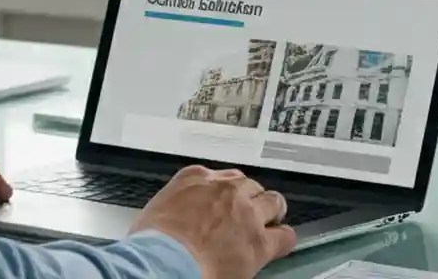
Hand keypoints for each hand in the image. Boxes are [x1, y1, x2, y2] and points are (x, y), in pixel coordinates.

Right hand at [129, 166, 295, 278]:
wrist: (163, 261)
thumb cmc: (151, 241)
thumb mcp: (156, 209)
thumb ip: (176, 204)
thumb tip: (177, 217)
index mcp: (196, 178)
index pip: (221, 176)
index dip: (224, 191)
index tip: (222, 201)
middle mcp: (225, 190)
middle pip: (249, 186)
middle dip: (248, 198)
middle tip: (245, 213)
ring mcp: (246, 214)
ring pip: (273, 202)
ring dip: (270, 212)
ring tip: (269, 223)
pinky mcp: (259, 242)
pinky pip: (285, 236)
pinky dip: (283, 238)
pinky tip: (280, 243)